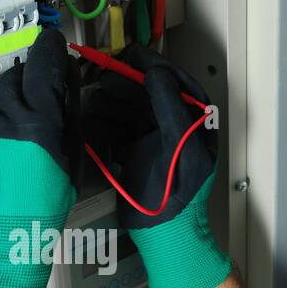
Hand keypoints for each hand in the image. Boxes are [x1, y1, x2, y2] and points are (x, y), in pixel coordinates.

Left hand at [0, 28, 79, 287]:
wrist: (0, 234)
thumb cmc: (43, 199)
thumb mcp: (70, 155)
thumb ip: (68, 109)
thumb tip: (66, 69)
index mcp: (39, 119)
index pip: (44, 60)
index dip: (50, 49)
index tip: (50, 46)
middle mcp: (1, 113)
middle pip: (15, 77)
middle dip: (23, 92)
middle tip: (25, 121)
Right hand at [84, 45, 231, 287]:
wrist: (164, 233)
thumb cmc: (181, 194)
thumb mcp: (183, 147)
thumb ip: (172, 108)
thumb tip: (156, 74)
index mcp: (194, 119)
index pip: (174, 81)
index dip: (152, 65)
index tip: (129, 54)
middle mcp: (173, 123)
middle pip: (146, 92)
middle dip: (124, 85)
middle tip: (103, 80)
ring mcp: (152, 136)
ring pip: (127, 107)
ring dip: (110, 104)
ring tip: (94, 103)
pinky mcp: (133, 149)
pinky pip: (116, 127)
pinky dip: (103, 124)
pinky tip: (92, 122)